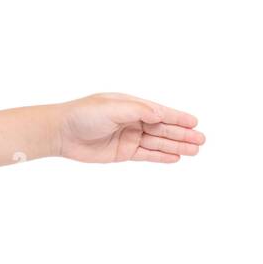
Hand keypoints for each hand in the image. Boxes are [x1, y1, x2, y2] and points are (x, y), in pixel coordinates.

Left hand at [53, 93, 204, 163]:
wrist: (60, 132)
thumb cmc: (83, 115)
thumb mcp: (112, 108)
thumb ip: (138, 111)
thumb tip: (160, 114)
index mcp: (131, 105)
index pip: (160, 112)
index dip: (178, 118)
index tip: (195, 123)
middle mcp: (132, 121)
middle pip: (162, 128)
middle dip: (182, 134)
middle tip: (202, 140)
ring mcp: (128, 137)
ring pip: (157, 142)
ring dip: (176, 146)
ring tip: (194, 151)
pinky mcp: (122, 152)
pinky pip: (146, 154)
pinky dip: (160, 156)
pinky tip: (175, 158)